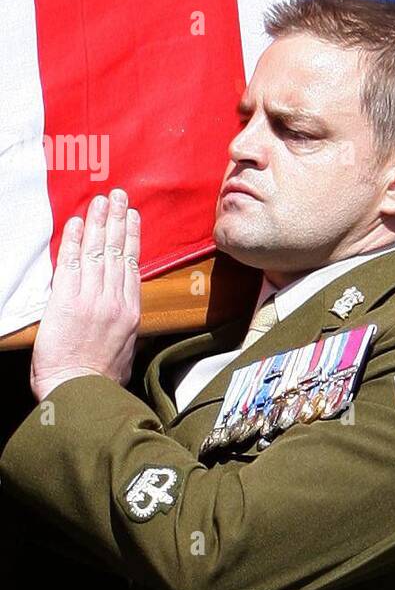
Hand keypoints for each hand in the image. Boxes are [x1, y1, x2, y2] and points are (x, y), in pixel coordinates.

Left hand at [30, 189, 141, 402]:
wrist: (82, 393)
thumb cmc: (101, 382)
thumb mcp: (126, 355)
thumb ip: (126, 332)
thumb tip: (125, 324)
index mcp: (130, 313)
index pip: (131, 266)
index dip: (131, 239)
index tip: (133, 218)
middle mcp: (114, 301)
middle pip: (116, 252)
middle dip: (118, 220)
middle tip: (119, 196)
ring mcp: (92, 299)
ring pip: (96, 252)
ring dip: (98, 222)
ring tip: (101, 200)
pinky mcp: (67, 301)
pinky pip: (71, 264)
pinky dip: (72, 241)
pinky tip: (75, 223)